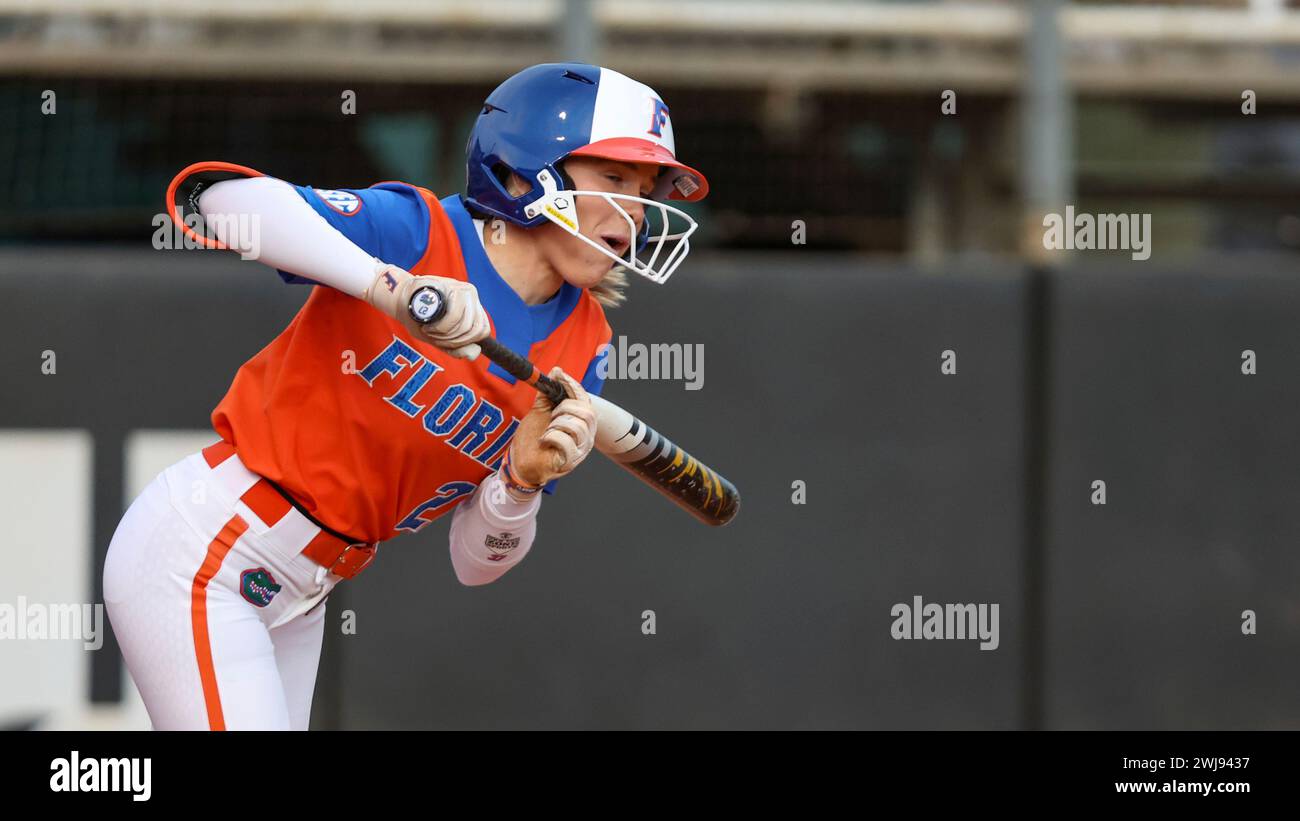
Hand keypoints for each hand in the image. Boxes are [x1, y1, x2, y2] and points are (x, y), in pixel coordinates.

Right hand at [364, 262, 489, 359]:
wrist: (400, 301)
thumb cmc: (420, 319)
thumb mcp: (440, 339)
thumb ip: (457, 348)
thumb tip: (475, 352)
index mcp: (474, 309)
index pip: (483, 331)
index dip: (464, 342)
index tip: (446, 341)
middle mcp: (473, 298)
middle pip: (476, 330)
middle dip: (454, 341)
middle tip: (435, 337)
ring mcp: (465, 291)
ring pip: (467, 324)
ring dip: (445, 334)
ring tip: (430, 330)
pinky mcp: (453, 287)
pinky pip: (456, 315)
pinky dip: (441, 326)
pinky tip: (429, 324)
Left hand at [500, 368, 596, 498]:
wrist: (520, 462)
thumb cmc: (533, 438)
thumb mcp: (541, 411)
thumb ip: (548, 393)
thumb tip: (557, 371)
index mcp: (581, 422)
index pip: (585, 400)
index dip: (573, 386)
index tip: (559, 375)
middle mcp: (586, 435)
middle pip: (588, 412)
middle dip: (566, 408)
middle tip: (551, 414)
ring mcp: (580, 449)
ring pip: (578, 426)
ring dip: (557, 424)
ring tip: (547, 430)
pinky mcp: (570, 461)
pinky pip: (565, 441)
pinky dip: (551, 437)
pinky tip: (544, 441)